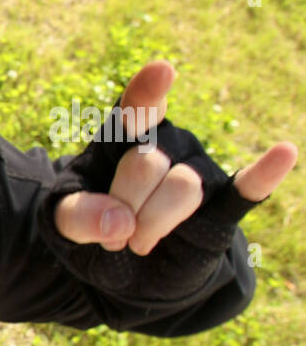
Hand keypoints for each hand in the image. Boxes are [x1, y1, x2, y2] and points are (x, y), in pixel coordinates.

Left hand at [53, 61, 297, 253]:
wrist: (124, 274)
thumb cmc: (92, 229)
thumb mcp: (62, 224)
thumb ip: (78, 217)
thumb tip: (118, 222)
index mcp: (123, 139)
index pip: (136, 109)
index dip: (147, 93)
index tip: (161, 71)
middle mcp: (167, 145)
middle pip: (146, 162)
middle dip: (121, 205)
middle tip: (113, 232)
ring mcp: (197, 173)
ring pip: (181, 188)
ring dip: (151, 225)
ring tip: (138, 240)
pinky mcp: (222, 209)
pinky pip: (247, 189)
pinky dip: (263, 175)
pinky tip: (283, 153)